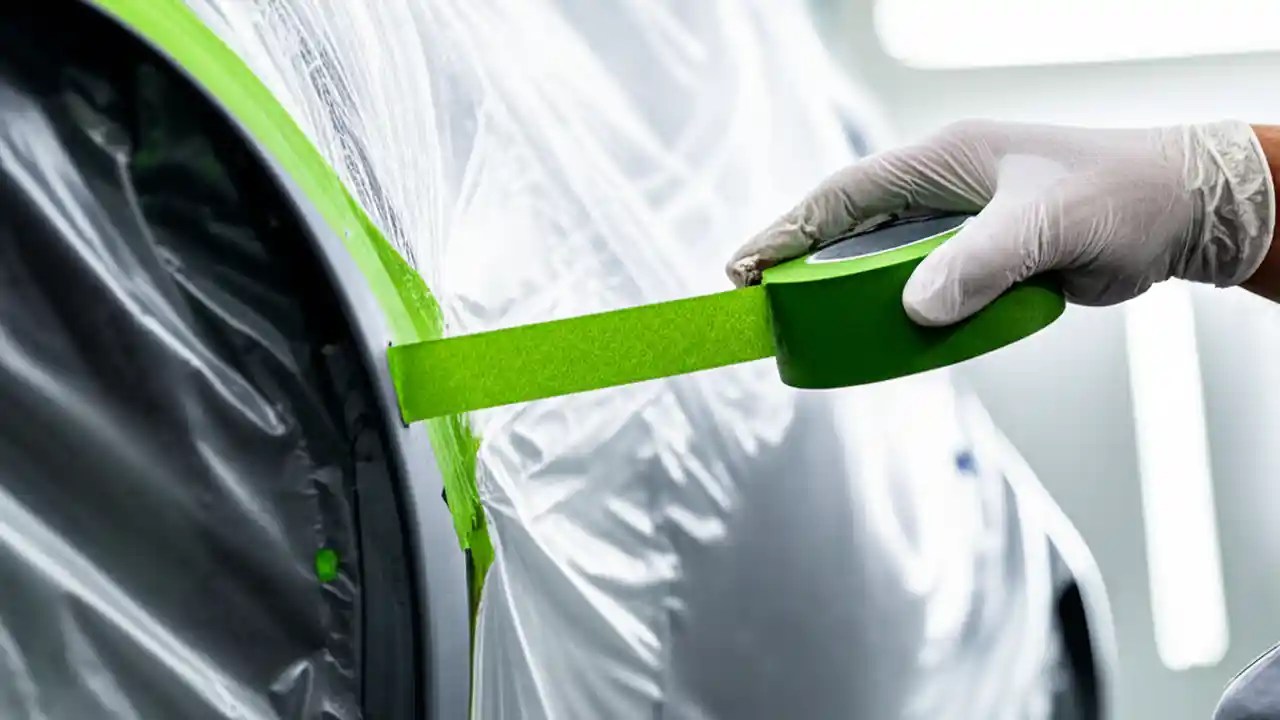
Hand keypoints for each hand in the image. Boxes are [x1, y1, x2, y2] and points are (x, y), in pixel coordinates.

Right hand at [727, 120, 1275, 324]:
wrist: (1178, 213)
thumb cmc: (1116, 197)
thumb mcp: (1045, 225)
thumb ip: (978, 264)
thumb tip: (914, 309)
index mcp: (942, 160)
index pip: (844, 195)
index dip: (788, 230)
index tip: (744, 266)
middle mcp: (941, 191)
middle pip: (850, 231)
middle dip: (803, 265)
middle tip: (761, 307)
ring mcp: (958, 227)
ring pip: (882, 265)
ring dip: (849, 296)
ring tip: (808, 332)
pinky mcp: (979, 261)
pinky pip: (921, 290)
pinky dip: (897, 315)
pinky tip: (880, 341)